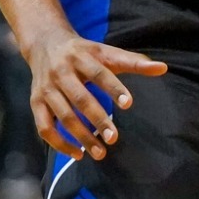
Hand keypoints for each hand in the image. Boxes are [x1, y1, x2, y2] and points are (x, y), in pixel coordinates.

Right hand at [23, 31, 165, 161]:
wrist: (45, 43)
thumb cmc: (83, 52)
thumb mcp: (106, 52)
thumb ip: (134, 61)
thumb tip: (163, 68)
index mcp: (81, 56)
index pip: (98, 73)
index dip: (113, 87)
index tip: (128, 103)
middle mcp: (61, 72)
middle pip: (79, 98)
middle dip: (97, 119)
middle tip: (114, 138)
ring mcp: (46, 89)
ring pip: (63, 116)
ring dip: (81, 136)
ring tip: (100, 153)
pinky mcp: (36, 102)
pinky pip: (44, 127)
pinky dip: (59, 143)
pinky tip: (77, 154)